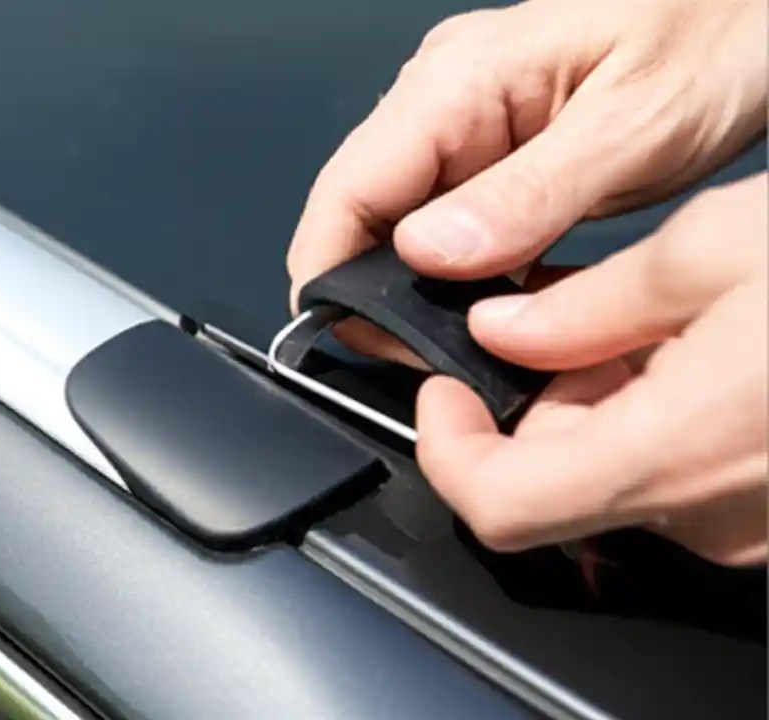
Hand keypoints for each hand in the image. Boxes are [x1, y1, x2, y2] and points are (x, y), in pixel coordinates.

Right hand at [285, 0, 766, 358]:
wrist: (761, 3)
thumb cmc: (719, 30)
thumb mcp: (631, 127)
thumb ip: (525, 196)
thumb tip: (424, 254)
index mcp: (457, 81)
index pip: (345, 189)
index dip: (329, 273)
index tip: (350, 338)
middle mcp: (444, 100)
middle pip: (361, 216)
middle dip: (377, 294)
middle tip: (432, 356)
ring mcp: (465, 128)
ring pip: (400, 230)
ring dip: (423, 291)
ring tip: (477, 337)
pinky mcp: (495, 155)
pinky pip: (449, 228)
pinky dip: (464, 278)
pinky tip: (503, 307)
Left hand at [417, 174, 767, 565]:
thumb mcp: (716, 249)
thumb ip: (587, 308)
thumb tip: (505, 331)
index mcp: (680, 446)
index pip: (502, 504)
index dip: (448, 451)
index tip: (441, 391)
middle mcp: (715, 512)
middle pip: (559, 485)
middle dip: (534, 407)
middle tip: (554, 325)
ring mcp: (752, 524)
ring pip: (622, 478)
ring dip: (602, 409)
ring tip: (648, 324)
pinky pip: (683, 480)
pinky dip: (658, 423)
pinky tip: (694, 355)